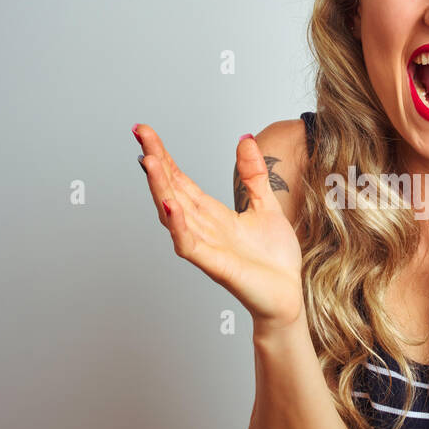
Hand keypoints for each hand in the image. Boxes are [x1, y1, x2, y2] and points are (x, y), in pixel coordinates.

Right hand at [134, 125, 304, 327]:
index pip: (181, 180)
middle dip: (156, 162)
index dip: (164, 156)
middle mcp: (202, 228)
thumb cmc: (274, 260)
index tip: (147, 133)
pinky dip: (178, 225)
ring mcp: (205, 246)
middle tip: (141, 135)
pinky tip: (170, 206)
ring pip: (174, 214)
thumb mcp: (267, 205)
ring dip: (160, 188)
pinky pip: (188, 244)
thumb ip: (254, 175)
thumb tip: (245, 139)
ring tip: (149, 162)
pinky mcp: (213, 264)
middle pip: (172, 190)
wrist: (287, 295)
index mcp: (212, 214)